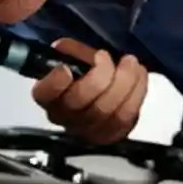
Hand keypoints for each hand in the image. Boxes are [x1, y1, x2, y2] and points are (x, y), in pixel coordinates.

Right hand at [31, 38, 148, 144]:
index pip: (45, 94)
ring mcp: (86, 131)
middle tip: (106, 57)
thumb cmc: (84, 71)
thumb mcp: (73, 55)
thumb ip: (70, 51)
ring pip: (107, 111)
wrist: (101, 90)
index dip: (55, 82)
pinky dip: (136, 93)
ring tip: (130, 63)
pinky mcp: (109, 135)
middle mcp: (63, 117)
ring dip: (124, 82)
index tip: (66, 68)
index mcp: (47, 95)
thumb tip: (64, 48)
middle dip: (100, 74)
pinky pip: (126, 118)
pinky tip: (138, 76)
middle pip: (80, 101)